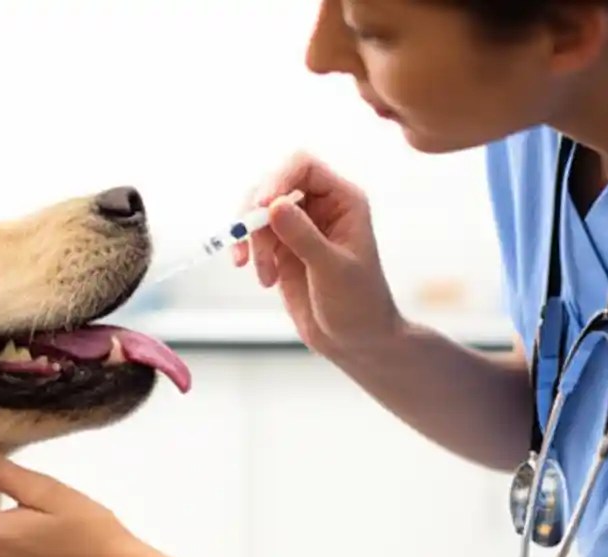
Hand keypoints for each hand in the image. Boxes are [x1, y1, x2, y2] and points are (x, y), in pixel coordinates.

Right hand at [232, 151, 403, 359]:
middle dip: (255, 215)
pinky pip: (254, 236)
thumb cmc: (358, 304)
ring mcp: (299, 226)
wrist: (355, 340)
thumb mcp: (332, 269)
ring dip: (252, 241)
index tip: (261, 207)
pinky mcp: (281, 247)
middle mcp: (320, 206)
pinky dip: (251, 255)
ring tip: (265, 276)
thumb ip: (303, 236)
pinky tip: (265, 280)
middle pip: (273, 184)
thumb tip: (273, 205)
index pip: (303, 166)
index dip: (278, 178)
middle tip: (249, 247)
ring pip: (257, 212)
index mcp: (343, 200)